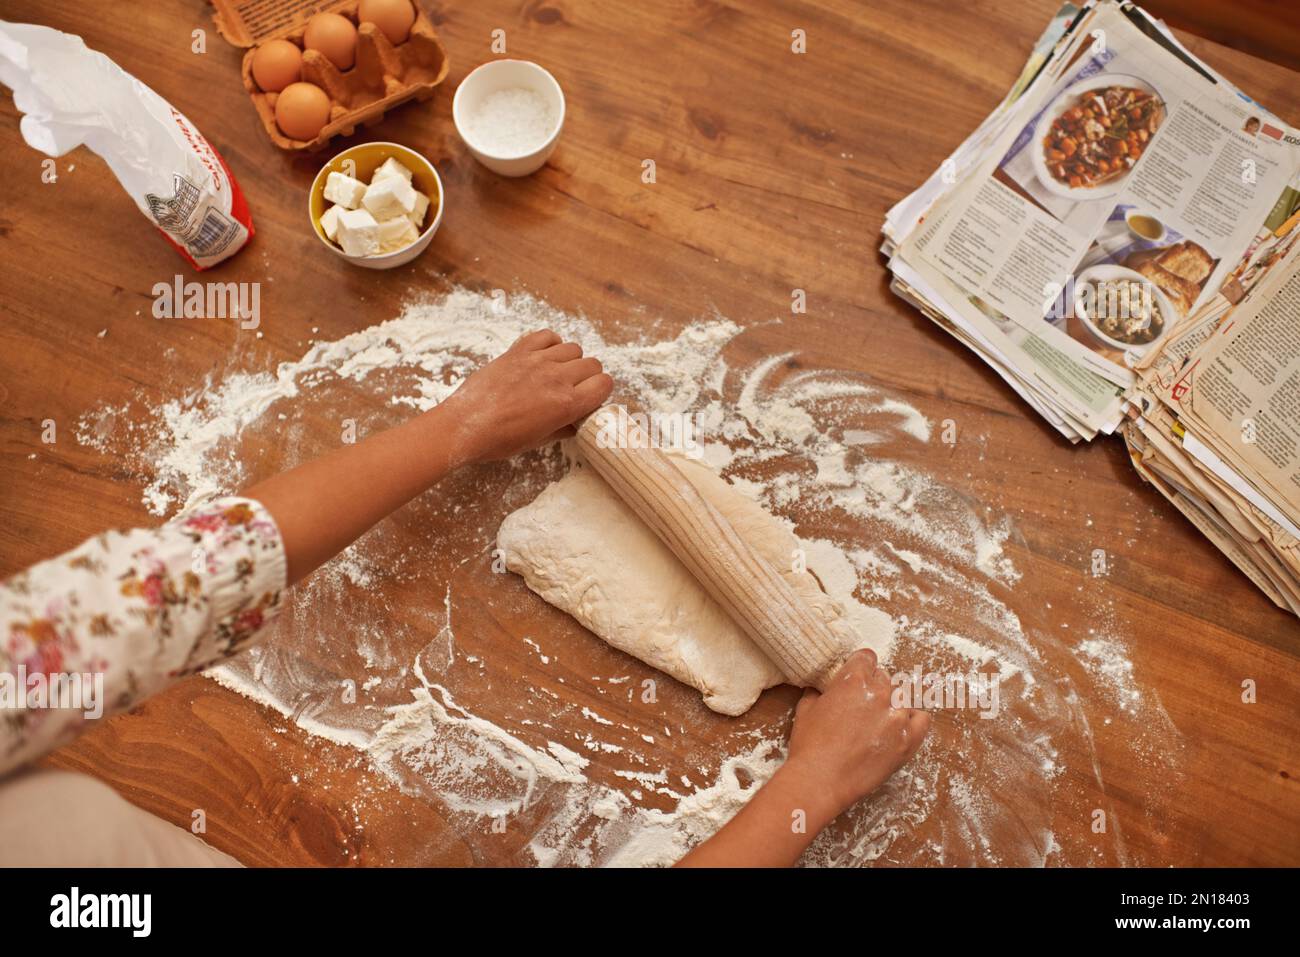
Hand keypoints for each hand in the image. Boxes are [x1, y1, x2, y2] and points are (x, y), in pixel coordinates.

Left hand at [437, 330, 613, 466]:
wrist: (463, 427)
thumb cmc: (498, 440)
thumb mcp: (538, 441)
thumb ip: (563, 428)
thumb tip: (575, 422)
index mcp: (566, 404)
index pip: (604, 384)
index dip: (600, 391)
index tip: (590, 398)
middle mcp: (557, 378)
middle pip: (592, 364)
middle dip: (588, 377)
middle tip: (574, 388)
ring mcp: (537, 361)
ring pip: (573, 348)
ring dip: (571, 360)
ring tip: (557, 373)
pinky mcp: (519, 351)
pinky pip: (547, 336)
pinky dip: (551, 343)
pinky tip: (544, 357)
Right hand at [781, 648, 929, 820]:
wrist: (821, 780)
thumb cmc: (809, 745)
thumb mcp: (806, 709)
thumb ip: (818, 692)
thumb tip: (821, 688)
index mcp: (854, 680)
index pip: (866, 657)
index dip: (859, 665)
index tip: (857, 674)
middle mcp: (881, 693)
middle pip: (885, 677)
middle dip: (873, 686)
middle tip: (861, 703)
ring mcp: (898, 717)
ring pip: (903, 696)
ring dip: (891, 702)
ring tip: (878, 718)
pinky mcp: (909, 740)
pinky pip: (922, 718)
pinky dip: (913, 718)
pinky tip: (901, 724)